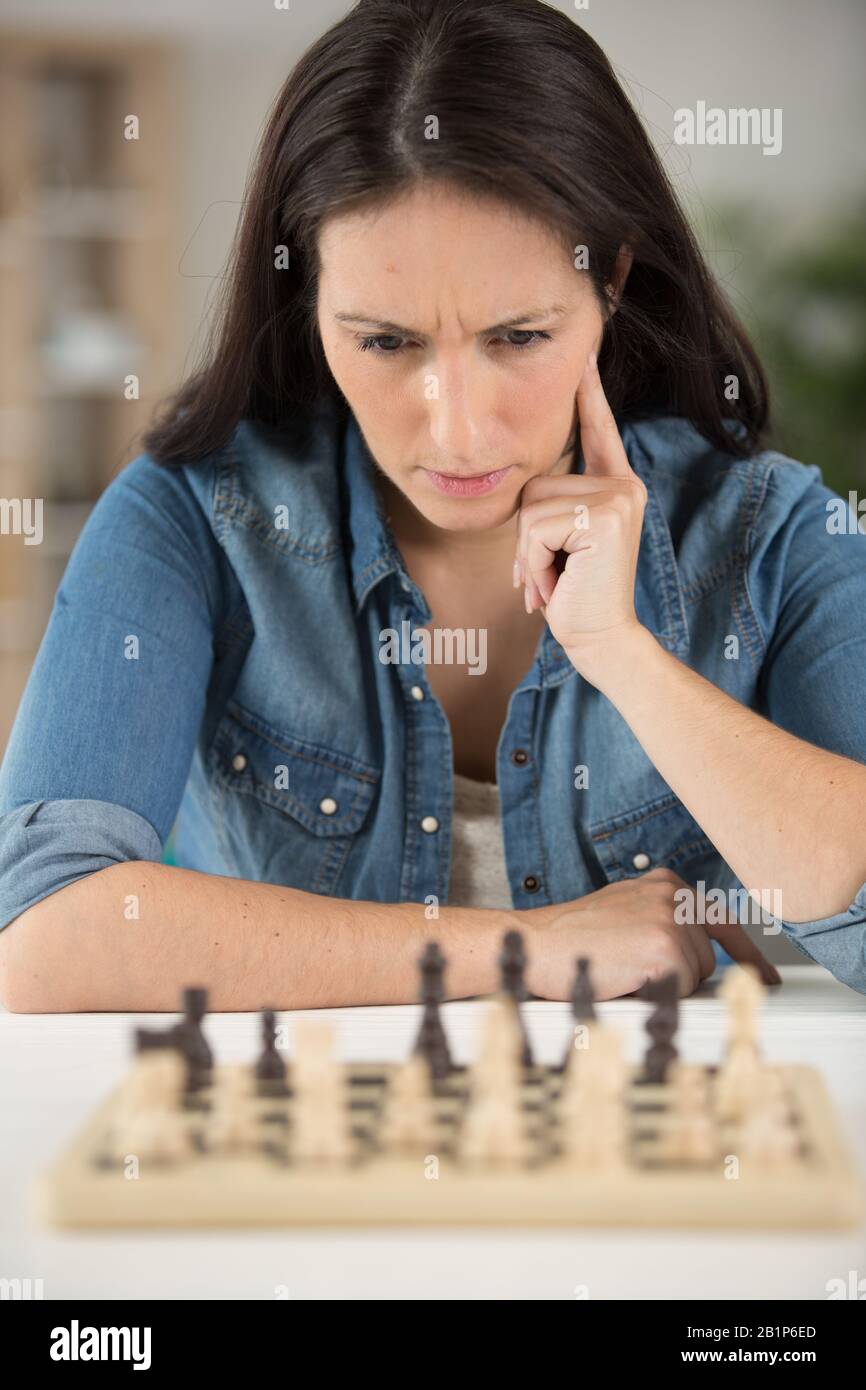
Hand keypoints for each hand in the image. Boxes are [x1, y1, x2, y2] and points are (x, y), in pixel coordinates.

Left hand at [514, 351, 647, 679]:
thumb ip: (554, 508)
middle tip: (552, 571)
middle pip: (536, 481)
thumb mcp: (562, 542)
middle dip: (528, 534)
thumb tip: (526, 495)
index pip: (597, 428)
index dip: (588, 390)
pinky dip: (533, 563)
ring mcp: (618, 498)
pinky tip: (557, 584)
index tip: (583, 349)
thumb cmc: (575, 594)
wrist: (601, 638)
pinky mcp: (604, 517)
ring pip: (532, 506)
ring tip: (556, 578)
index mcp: (615, 485)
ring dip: (529, 553)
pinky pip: (536, 527)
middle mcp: (623, 484)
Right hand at [519, 868, 782, 1000]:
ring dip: (664, 986)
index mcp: (665, 883)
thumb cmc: (571, 938)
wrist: (533, 942)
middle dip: (678, 975)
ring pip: (694, 977)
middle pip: (706, 958)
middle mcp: (673, 895)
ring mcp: (670, 919)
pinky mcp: (664, 948)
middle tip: (634, 971)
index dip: (747, 954)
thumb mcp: (624, 912)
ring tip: (623, 971)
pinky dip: (654, 996)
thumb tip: (699, 951)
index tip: (766, 977)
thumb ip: (662, 920)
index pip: (722, 920)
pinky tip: (624, 979)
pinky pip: (679, 991)